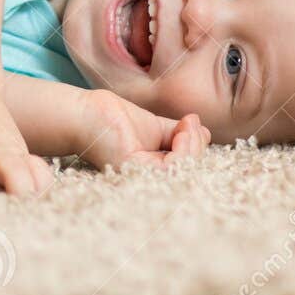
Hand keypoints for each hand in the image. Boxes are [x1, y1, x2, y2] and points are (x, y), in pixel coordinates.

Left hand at [78, 90, 209, 170]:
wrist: (89, 113)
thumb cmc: (116, 121)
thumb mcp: (157, 127)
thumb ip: (178, 134)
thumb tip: (205, 133)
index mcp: (153, 173)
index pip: (185, 168)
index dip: (196, 147)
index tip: (192, 121)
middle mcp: (147, 181)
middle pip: (188, 172)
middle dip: (196, 146)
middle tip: (190, 122)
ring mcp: (141, 179)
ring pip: (183, 171)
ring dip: (191, 145)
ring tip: (186, 125)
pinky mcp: (135, 170)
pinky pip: (171, 167)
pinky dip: (182, 148)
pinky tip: (180, 131)